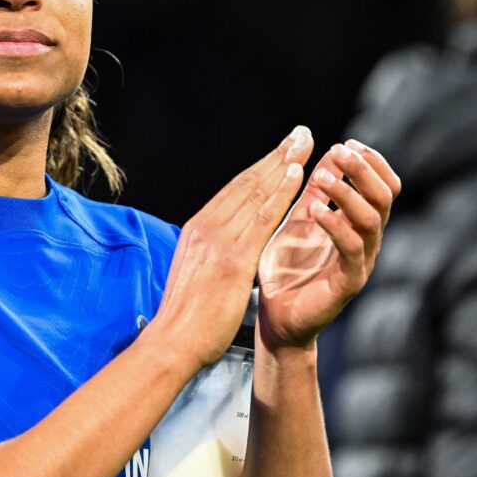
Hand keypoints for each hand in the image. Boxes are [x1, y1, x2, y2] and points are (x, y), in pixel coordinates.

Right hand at [145, 127, 312, 370]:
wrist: (172, 343)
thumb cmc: (184, 319)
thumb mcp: (194, 274)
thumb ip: (209, 255)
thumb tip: (222, 249)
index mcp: (197, 230)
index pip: (234, 192)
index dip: (260, 168)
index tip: (280, 152)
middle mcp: (207, 227)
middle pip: (247, 183)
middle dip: (276, 156)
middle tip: (299, 133)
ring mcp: (219, 240)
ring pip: (257, 192)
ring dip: (284, 164)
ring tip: (305, 142)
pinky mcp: (234, 258)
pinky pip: (264, 217)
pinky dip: (282, 192)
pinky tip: (299, 173)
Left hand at [257, 139, 399, 349]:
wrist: (276, 319)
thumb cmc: (286, 269)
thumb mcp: (299, 220)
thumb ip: (315, 190)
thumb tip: (330, 150)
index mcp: (359, 225)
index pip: (384, 187)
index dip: (372, 163)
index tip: (347, 143)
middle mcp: (367, 242)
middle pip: (384, 198)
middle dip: (363, 171)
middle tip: (340, 151)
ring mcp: (361, 263)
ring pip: (371, 221)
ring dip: (347, 193)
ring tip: (322, 176)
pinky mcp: (348, 284)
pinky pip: (351, 249)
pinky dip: (335, 226)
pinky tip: (316, 210)